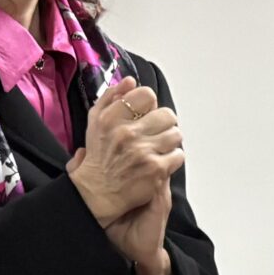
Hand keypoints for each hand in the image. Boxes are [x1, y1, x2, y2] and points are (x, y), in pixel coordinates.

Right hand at [68, 78, 182, 224]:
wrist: (97, 193)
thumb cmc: (99, 157)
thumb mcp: (95, 122)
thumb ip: (111, 98)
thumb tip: (130, 81)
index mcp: (110, 118)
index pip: (146, 95)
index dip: (150, 105)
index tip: (146, 114)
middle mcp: (126, 133)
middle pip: (167, 115)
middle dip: (164, 124)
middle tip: (157, 133)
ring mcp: (143, 151)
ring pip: (176, 134)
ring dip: (170, 141)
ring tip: (160, 147)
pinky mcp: (156, 169)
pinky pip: (178, 155)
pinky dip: (172, 159)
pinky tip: (161, 162)